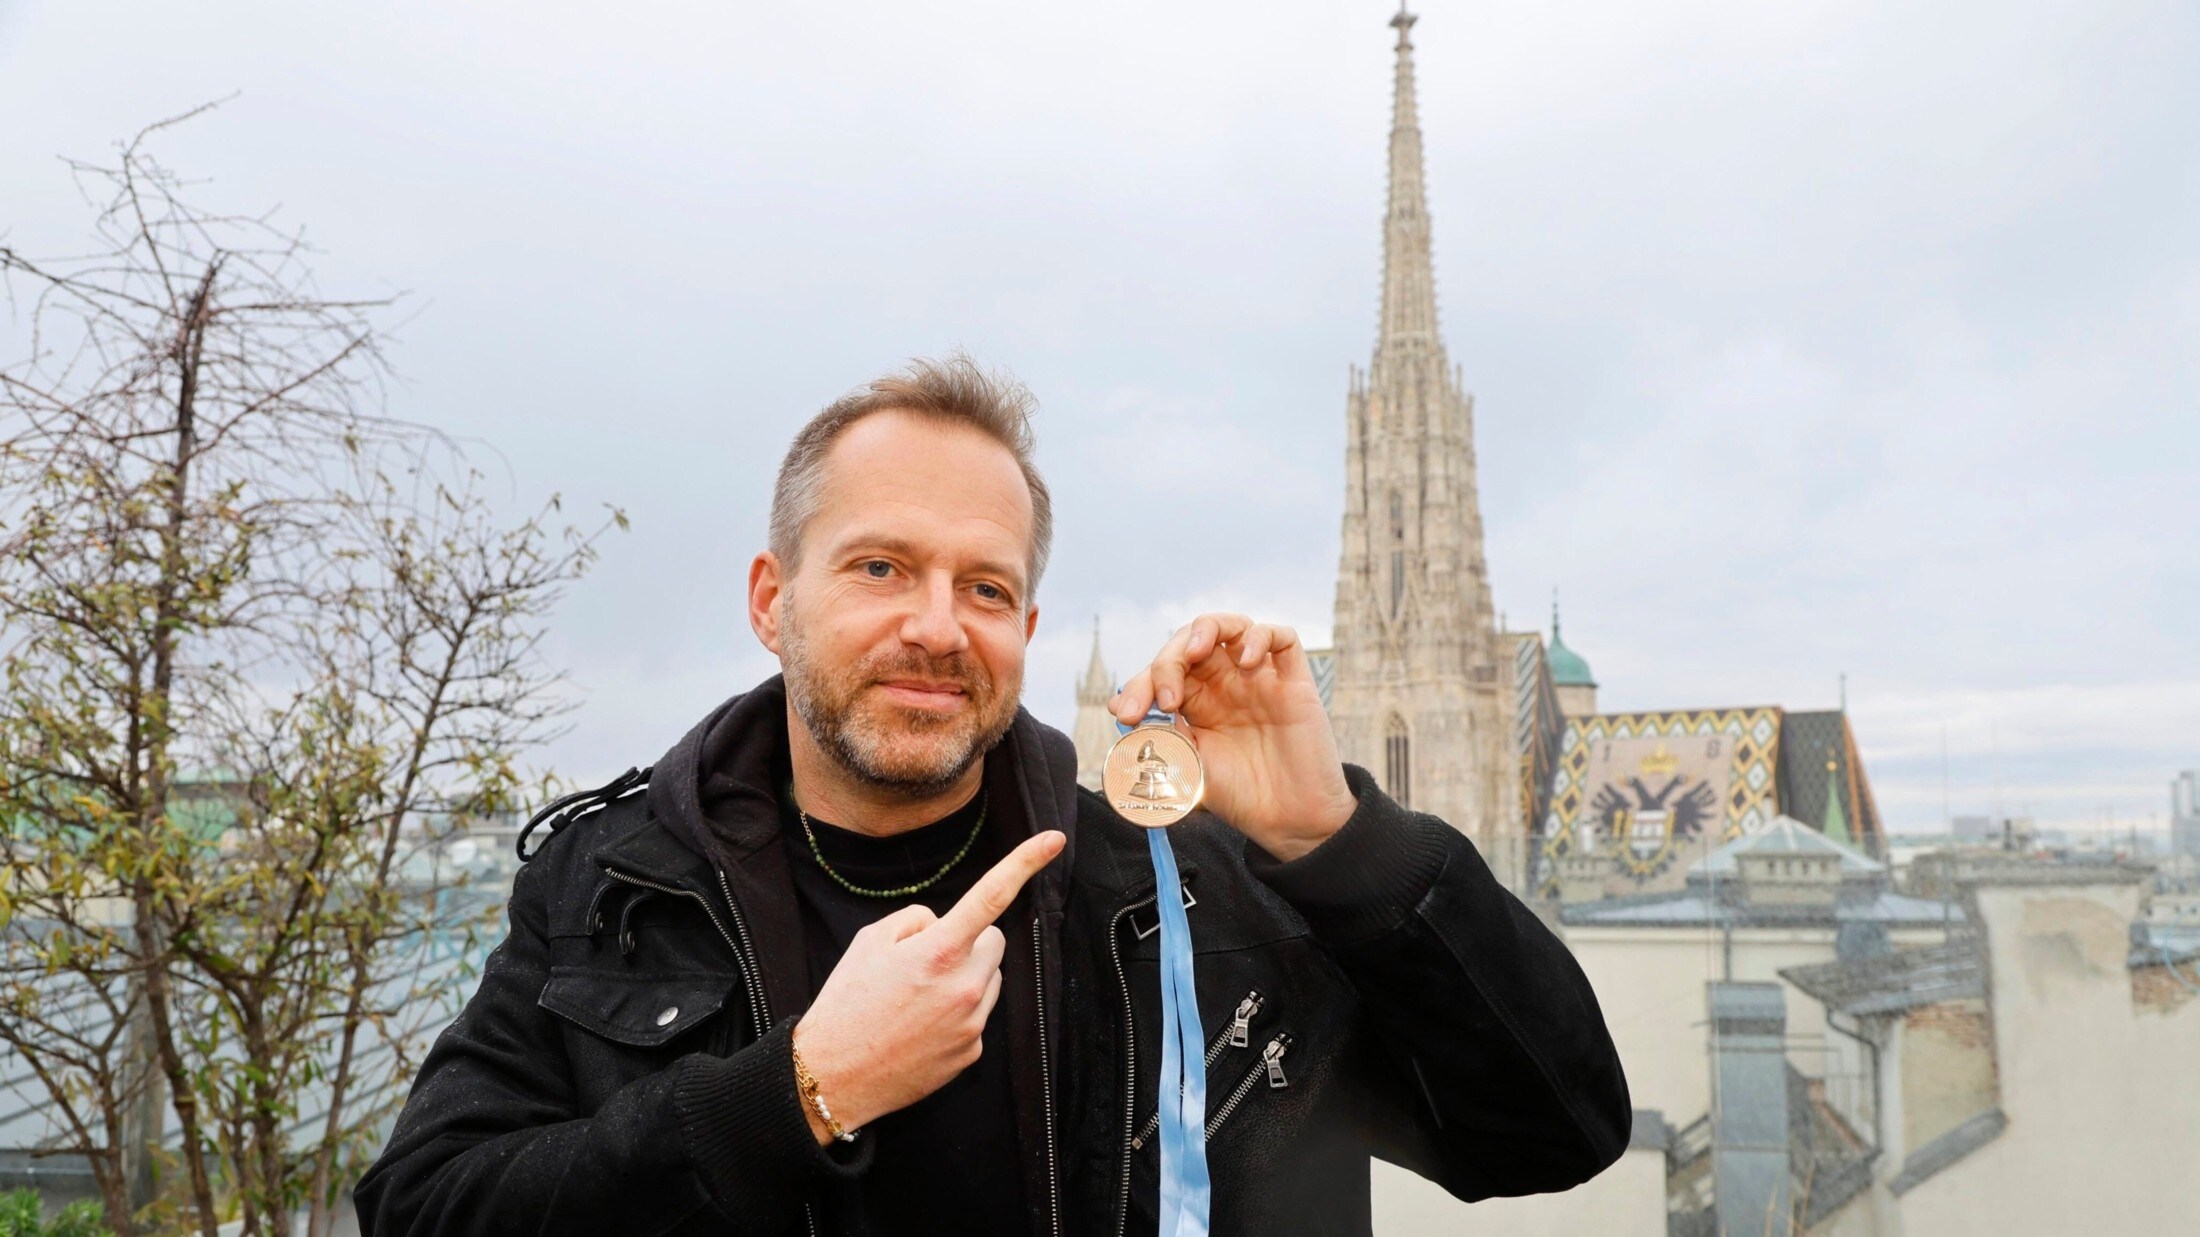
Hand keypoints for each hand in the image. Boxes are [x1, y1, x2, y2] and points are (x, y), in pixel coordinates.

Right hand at [790, 830, 1064, 1143]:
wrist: (833, 1076)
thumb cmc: (847, 1004)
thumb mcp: (869, 942)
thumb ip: (916, 920)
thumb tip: (944, 925)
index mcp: (938, 952)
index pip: (991, 895)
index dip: (1025, 862)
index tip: (1054, 840)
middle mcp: (964, 986)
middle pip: (993, 940)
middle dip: (968, 941)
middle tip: (925, 961)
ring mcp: (972, 1022)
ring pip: (989, 977)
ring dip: (965, 977)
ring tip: (917, 998)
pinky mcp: (972, 1051)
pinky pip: (977, 1014)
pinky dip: (957, 1012)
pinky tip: (921, 1026)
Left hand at [1110, 613, 1355, 860]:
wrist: (1289, 821)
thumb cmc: (1239, 797)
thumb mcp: (1187, 765)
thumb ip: (1160, 732)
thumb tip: (1121, 705)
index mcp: (1194, 704)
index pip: (1161, 674)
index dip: (1139, 686)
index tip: (1128, 714)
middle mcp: (1224, 686)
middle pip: (1189, 644)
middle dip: (1166, 663)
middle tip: (1163, 700)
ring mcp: (1258, 680)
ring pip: (1231, 627)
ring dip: (1206, 630)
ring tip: (1195, 653)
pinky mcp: (1293, 682)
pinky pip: (1281, 637)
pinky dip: (1259, 637)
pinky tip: (1245, 661)